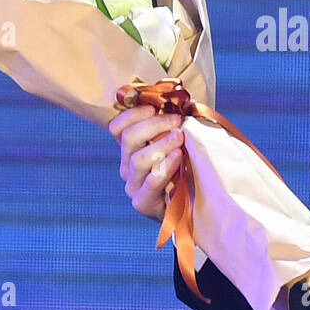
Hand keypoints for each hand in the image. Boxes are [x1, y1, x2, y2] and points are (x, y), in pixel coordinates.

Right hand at [108, 104, 184, 221]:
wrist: (191, 207)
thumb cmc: (186, 171)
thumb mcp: (178, 145)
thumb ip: (175, 126)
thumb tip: (185, 102)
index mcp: (131, 149)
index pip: (118, 127)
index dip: (133, 113)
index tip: (155, 106)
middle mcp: (127, 165)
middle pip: (128, 138)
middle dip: (154, 125)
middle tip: (176, 121)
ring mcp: (133, 185)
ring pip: (138, 159)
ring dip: (161, 144)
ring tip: (180, 138)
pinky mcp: (143, 202)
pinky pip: (150, 182)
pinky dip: (165, 167)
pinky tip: (178, 158)